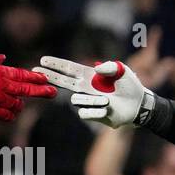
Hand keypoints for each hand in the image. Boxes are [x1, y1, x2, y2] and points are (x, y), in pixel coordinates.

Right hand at [0, 55, 55, 120]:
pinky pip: (6, 115)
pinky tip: (12, 115)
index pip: (21, 74)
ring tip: (20, 106)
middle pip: (25, 89)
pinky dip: (10, 115)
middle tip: (52, 93)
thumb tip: (3, 57)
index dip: (35, 78)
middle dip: (41, 91)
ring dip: (20, 105)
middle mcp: (0, 85)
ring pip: (16, 104)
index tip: (45, 79)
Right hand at [36, 57, 154, 127]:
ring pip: (77, 100)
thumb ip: (109, 66)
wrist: (138, 105)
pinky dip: (97, 110)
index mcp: (90, 76)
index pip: (69, 69)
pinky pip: (85, 112)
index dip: (57, 64)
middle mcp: (85, 88)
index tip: (43, 60)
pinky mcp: (91, 114)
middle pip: (63, 82)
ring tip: (109, 100)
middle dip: (50, 75)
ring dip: (93, 100)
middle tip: (36, 70)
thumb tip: (95, 69)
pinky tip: (107, 109)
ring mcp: (87, 101)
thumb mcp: (122, 69)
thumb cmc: (130, 85)